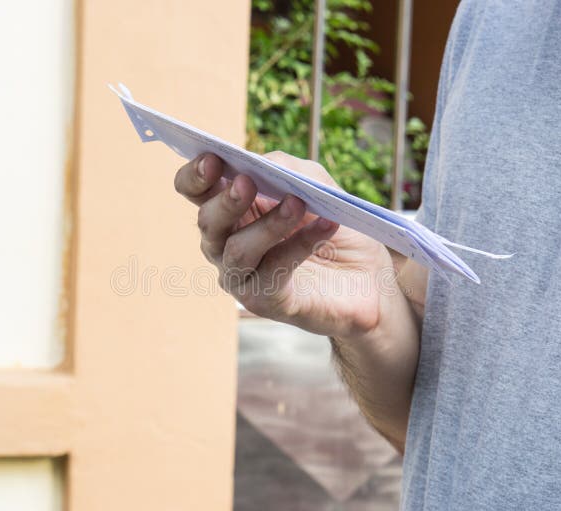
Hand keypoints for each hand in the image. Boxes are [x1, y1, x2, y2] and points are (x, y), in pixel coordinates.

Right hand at [174, 151, 398, 338]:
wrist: (366, 277)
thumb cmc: (330, 226)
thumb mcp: (315, 186)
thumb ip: (288, 169)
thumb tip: (266, 164)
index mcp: (229, 210)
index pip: (195, 191)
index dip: (196, 175)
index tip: (212, 159)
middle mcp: (224, 244)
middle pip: (207, 222)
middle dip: (225, 200)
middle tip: (247, 183)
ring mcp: (242, 276)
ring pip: (237, 250)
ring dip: (268, 224)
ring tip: (298, 204)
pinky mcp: (265, 301)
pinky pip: (273, 271)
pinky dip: (300, 244)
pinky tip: (325, 227)